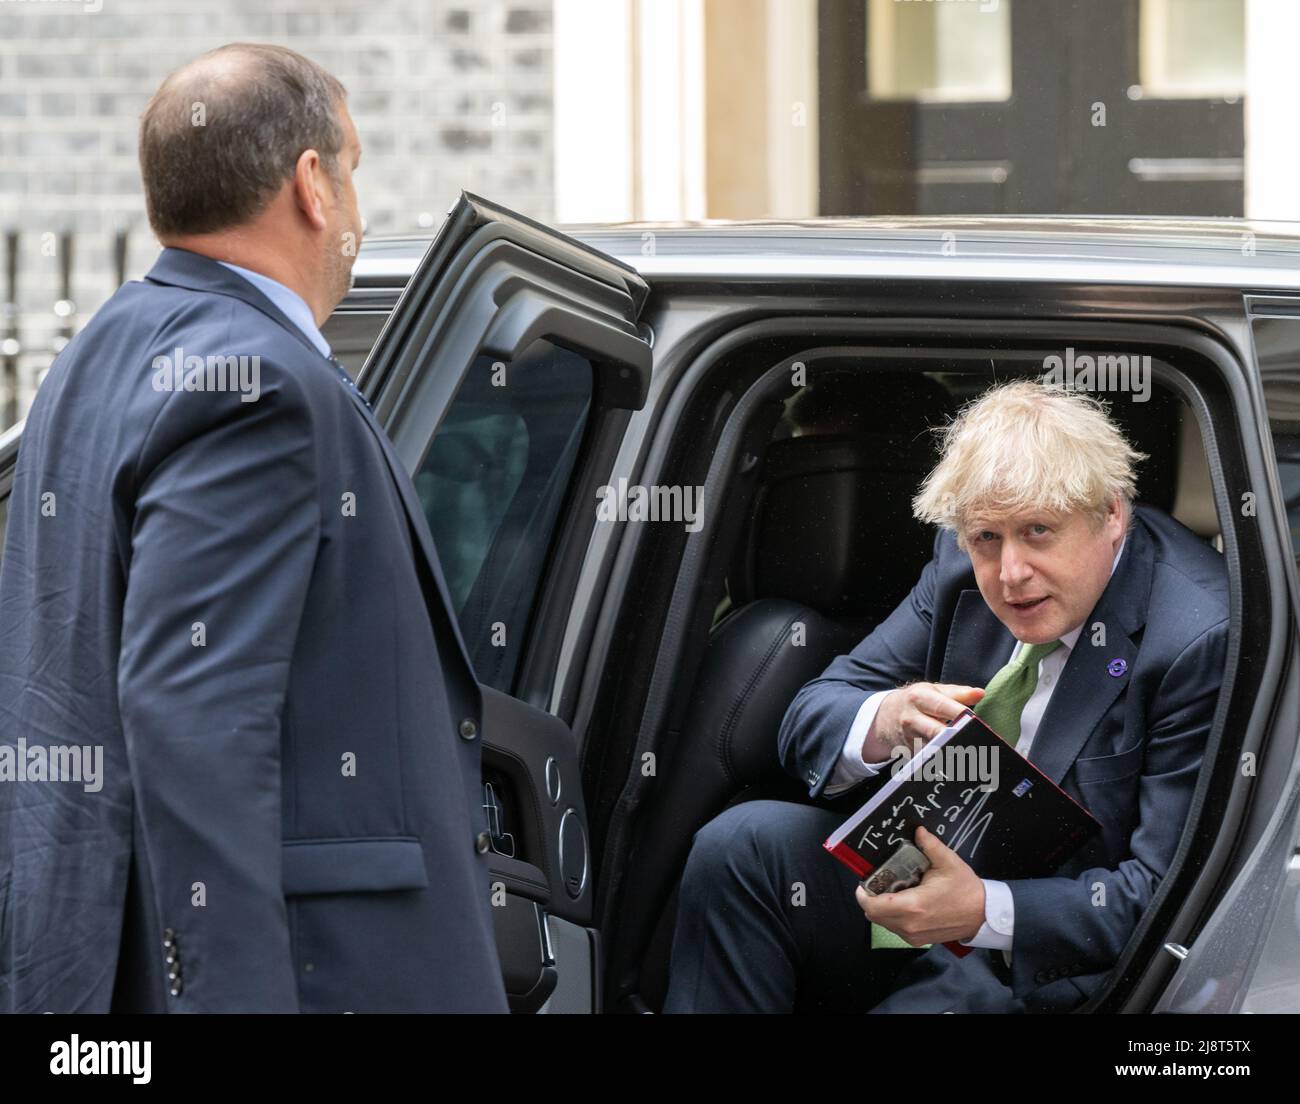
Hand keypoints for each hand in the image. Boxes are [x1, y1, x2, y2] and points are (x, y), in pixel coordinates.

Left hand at [856, 826, 986, 945]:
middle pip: (873, 916)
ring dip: (881, 908)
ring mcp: (914, 936)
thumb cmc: (965, 889)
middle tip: (879, 882)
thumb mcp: (948, 862)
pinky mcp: (918, 940)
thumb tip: (917, 830)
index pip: (873, 907)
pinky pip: (895, 928)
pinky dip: (892, 916)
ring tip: (892, 890)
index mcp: (913, 906)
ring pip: (883, 923)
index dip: (863, 894)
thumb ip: (929, 845)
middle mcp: (910, 924)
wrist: (983, 914)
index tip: (866, 880)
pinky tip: (904, 902)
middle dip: (871, 899)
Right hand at [863, 682, 983, 764]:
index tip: (978, 721)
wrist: (885, 716)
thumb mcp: (932, 690)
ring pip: (934, 749)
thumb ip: (958, 693)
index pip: (943, 706)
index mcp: (919, 698)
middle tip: (977, 742)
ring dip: (953, 752)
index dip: (962, 714)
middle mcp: (912, 719)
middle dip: (957, 737)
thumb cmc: (916, 701)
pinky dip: (945, 760)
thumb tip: (980, 693)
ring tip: (972, 756)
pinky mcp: (911, 753)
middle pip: (937, 731)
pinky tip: (958, 763)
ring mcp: (910, 738)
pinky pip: (930, 758)